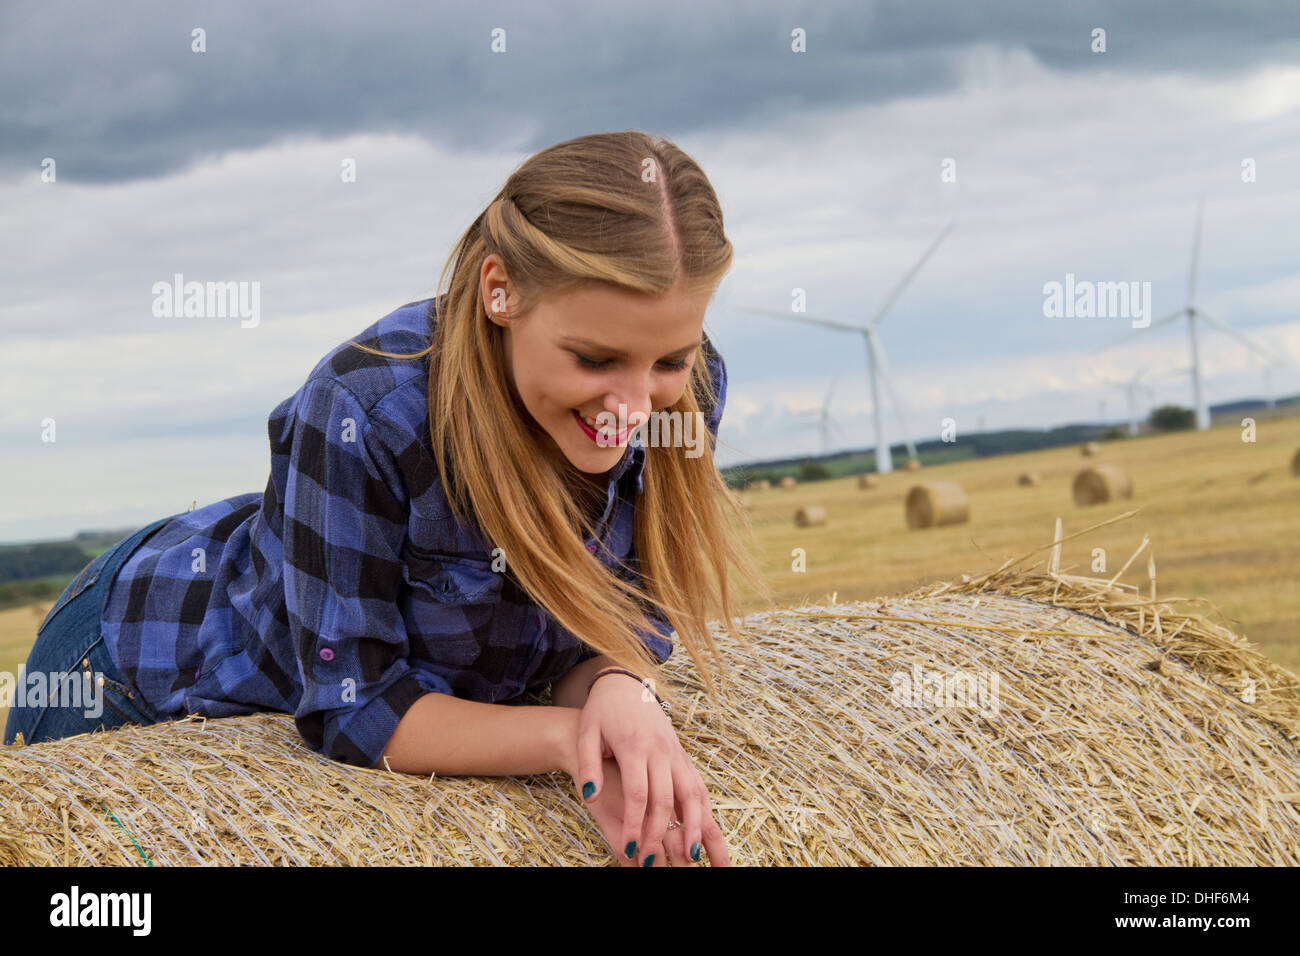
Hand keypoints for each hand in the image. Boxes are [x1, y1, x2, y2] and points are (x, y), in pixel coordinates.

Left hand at [570, 672, 731, 866]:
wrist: (627, 683)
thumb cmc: (602, 710)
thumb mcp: (587, 732)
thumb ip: (589, 764)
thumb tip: (590, 796)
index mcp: (635, 746)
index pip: (639, 793)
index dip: (636, 824)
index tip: (630, 850)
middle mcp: (661, 750)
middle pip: (668, 799)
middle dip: (663, 834)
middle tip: (654, 863)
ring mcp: (676, 752)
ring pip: (693, 794)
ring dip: (697, 827)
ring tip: (696, 858)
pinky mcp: (683, 754)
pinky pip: (699, 786)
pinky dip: (705, 812)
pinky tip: (706, 834)